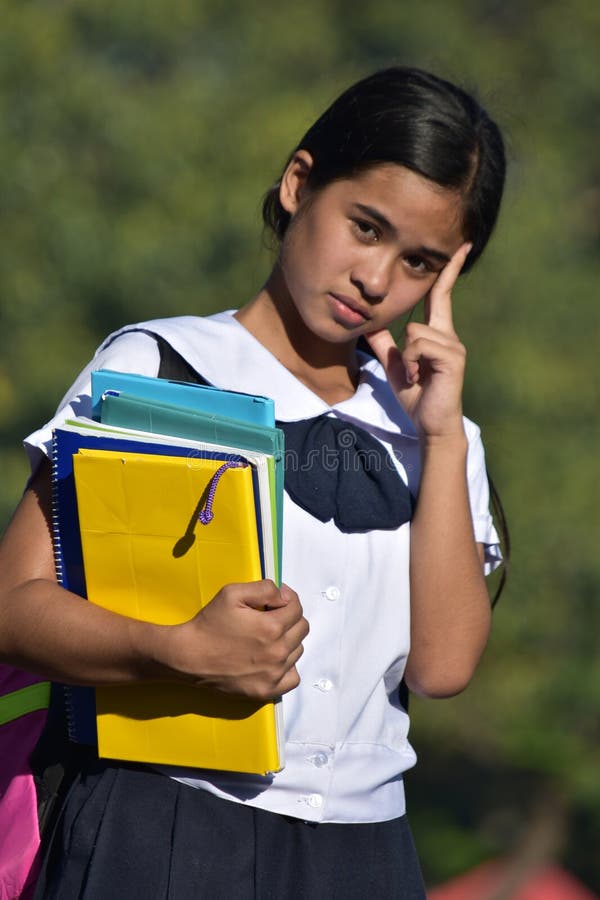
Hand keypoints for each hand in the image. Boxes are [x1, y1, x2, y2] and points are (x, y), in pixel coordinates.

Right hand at [165, 580, 308, 699]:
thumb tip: (284, 596)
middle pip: (301, 629)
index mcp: (272, 627)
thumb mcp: (232, 593)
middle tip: (270, 617)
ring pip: (298, 651)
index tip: (275, 600)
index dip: (288, 600)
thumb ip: (265, 588)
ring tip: (266, 638)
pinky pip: (293, 677)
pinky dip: (287, 667)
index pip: (297, 609)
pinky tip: (272, 659)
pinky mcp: (266, 690)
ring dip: (288, 640)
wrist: (189, 656)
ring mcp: (274, 674)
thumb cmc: (210, 623)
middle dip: (289, 618)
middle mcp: (278, 652)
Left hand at [366, 242, 471, 437]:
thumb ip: (384, 344)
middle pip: (436, 298)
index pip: (441, 296)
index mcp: (437, 335)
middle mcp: (449, 335)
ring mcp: (453, 346)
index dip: (448, 271)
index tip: (460, 247)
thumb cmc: (416, 397)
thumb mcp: (394, 366)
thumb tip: (369, 323)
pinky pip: (417, 345)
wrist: (430, 425)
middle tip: (459, 254)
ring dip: (403, 357)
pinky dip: (408, 364)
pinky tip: (415, 379)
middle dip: (448, 270)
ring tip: (411, 376)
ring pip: (413, 330)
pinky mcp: (452, 358)